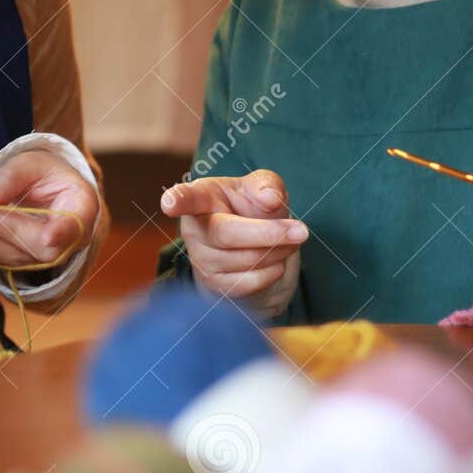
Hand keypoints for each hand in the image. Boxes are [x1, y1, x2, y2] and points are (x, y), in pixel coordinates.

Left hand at [0, 149, 99, 269]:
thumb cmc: (44, 172)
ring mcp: (49, 255)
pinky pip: (3, 259)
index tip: (48, 236)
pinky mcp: (26, 262)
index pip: (75, 227)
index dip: (62, 234)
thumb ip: (9, 178)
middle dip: (5, 231)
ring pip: (17, 258)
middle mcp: (70, 240)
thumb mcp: (30, 163)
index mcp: (82, 208)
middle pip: (40, 247)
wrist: (46, 187)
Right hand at [160, 170, 306, 300]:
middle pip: (227, 234)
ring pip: (245, 260)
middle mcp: (194, 230)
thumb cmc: (254, 208)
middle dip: (268, 233)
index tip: (169, 203)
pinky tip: (275, 260)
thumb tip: (269, 200)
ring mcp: (201, 261)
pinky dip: (273, 270)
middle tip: (303, 231)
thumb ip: (267, 185)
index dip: (177, 200)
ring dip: (278, 251)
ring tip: (289, 240)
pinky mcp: (215, 287)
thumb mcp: (264, 188)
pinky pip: (250, 282)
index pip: (186, 198)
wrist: (257, 248)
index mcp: (202, 197)